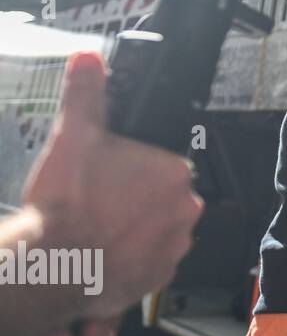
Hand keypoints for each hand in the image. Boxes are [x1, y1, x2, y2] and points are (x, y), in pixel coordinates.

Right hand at [21, 50, 204, 319]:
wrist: (51, 267)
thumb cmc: (66, 206)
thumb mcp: (72, 138)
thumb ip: (86, 95)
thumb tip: (89, 59)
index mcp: (175, 172)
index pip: (161, 162)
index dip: (131, 167)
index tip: (107, 175)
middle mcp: (186, 208)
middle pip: (160, 194)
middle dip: (134, 196)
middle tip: (98, 201)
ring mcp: (176, 245)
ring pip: (157, 226)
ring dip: (134, 226)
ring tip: (97, 227)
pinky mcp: (160, 276)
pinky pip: (150, 259)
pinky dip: (131, 255)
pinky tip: (104, 251)